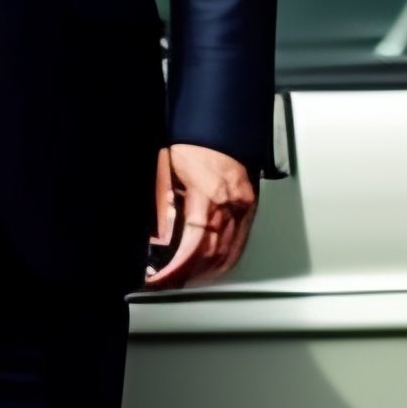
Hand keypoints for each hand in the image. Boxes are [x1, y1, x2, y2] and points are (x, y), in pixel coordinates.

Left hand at [146, 142, 257, 287]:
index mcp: (209, 196)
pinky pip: (239, 243)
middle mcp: (232, 206)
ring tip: (183, 280)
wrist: (220, 124)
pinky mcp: (249, 207)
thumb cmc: (192, 141)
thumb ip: (163, 206)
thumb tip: (157, 239)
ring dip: (205, 273)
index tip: (160, 279)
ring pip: (228, 254)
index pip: (193, 247)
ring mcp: (244, 208)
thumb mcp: (166, 171)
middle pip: (212, 256)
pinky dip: (223, 261)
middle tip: (166, 283)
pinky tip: (209, 268)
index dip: (176, 269)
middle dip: (187, 275)